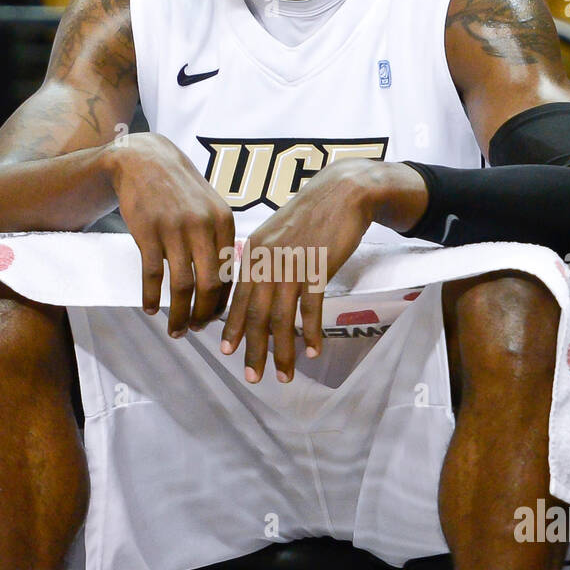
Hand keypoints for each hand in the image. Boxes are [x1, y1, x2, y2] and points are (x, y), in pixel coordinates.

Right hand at [106, 133, 234, 336]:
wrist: (145, 159)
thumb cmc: (179, 188)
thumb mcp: (209, 206)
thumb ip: (218, 240)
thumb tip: (224, 283)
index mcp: (223, 222)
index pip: (229, 274)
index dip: (221, 303)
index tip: (212, 318)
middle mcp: (202, 226)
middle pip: (209, 285)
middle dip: (203, 315)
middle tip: (195, 330)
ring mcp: (174, 229)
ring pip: (181, 285)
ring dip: (178, 314)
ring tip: (175, 329)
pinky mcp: (148, 231)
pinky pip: (152, 273)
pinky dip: (151, 296)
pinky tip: (150, 308)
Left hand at [221, 158, 386, 383]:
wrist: (341, 191)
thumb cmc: (310, 214)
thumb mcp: (276, 234)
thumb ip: (263, 260)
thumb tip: (255, 289)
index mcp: (253, 253)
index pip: (238, 298)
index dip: (233, 327)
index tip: (228, 352)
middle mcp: (267, 261)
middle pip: (256, 314)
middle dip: (253, 350)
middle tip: (252, 377)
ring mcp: (291, 265)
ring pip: (282, 318)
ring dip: (283, 351)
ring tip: (285, 376)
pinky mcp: (317, 268)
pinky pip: (311, 308)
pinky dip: (310, 332)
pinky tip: (313, 351)